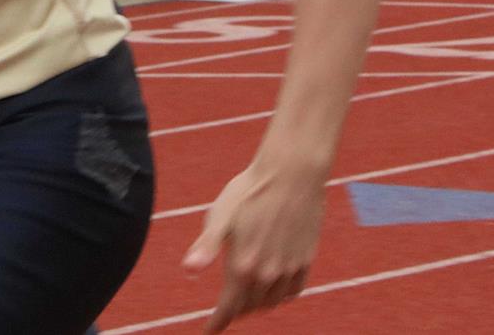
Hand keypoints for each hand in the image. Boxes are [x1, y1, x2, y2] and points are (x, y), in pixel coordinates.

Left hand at [182, 160, 327, 331]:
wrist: (291, 174)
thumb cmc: (250, 191)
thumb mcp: (220, 216)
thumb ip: (205, 247)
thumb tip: (187, 270)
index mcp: (243, 267)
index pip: (229, 309)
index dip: (217, 323)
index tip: (210, 330)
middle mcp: (268, 274)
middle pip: (249, 308)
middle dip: (235, 311)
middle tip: (226, 309)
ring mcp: (289, 269)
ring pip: (271, 302)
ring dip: (257, 305)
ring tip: (247, 299)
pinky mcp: (305, 260)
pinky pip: (293, 291)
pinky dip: (281, 295)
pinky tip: (273, 286)